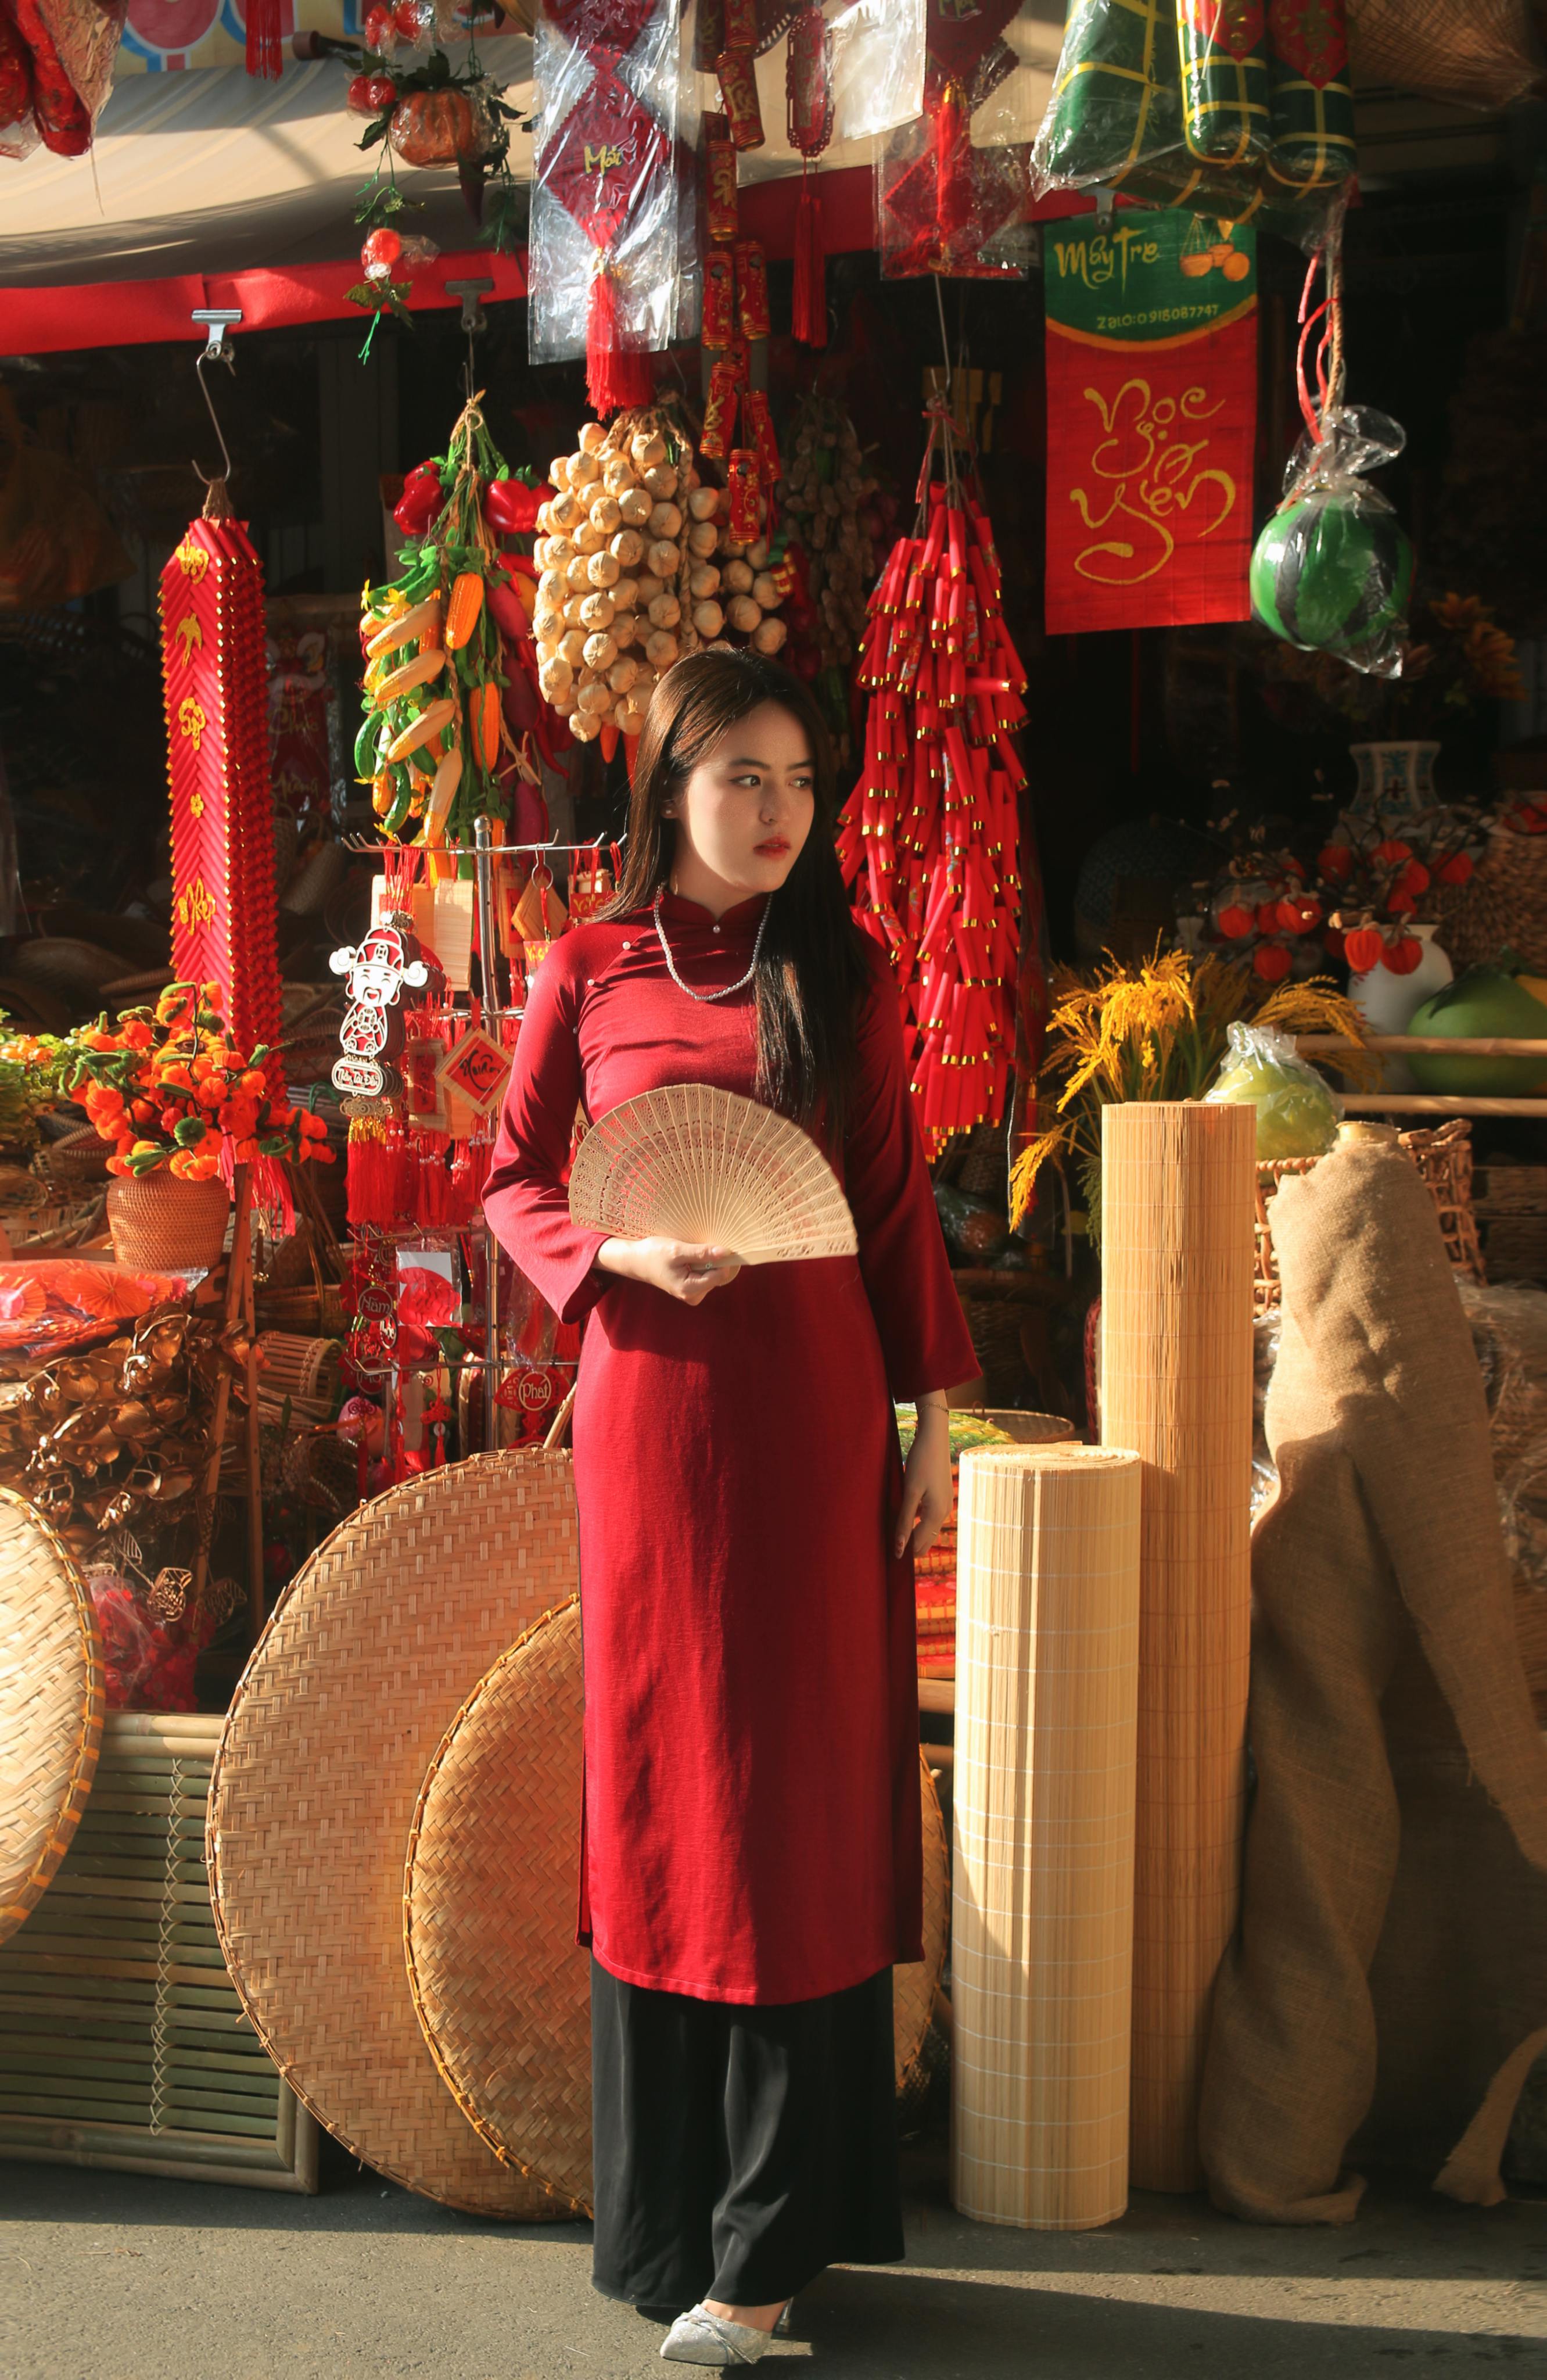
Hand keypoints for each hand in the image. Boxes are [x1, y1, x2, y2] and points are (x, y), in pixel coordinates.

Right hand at [596, 1235, 742, 1305]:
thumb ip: (701, 1252)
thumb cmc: (653, 1255)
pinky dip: (702, 1265)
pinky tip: (689, 1258)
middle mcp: (692, 1296)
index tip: (718, 1245)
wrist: (636, 1261)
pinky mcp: (690, 1288)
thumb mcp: (677, 1250)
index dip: (722, 1259)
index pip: (720, 1275)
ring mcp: (691, 1293)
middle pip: (717, 1276)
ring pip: (712, 1275)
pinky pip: (705, 1275)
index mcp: (689, 1290)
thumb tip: (725, 1252)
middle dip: (713, 1261)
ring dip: (707, 1262)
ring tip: (690, 1253)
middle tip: (699, 1247)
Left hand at [894, 1402, 952, 1559]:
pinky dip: (915, 1520)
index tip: (885, 1554)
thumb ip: (905, 1521)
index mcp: (937, 1514)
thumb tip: (899, 1549)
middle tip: (886, 1545)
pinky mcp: (939, 1496)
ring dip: (911, 1532)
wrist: (934, 1437)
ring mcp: (943, 1504)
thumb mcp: (910, 1492)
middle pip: (924, 1540)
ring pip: (926, 1529)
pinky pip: (927, 1516)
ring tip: (891, 1531)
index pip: (919, 1545)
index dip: (903, 1552)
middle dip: (908, 1545)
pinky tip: (902, 1514)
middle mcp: (944, 1512)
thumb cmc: (921, 1462)